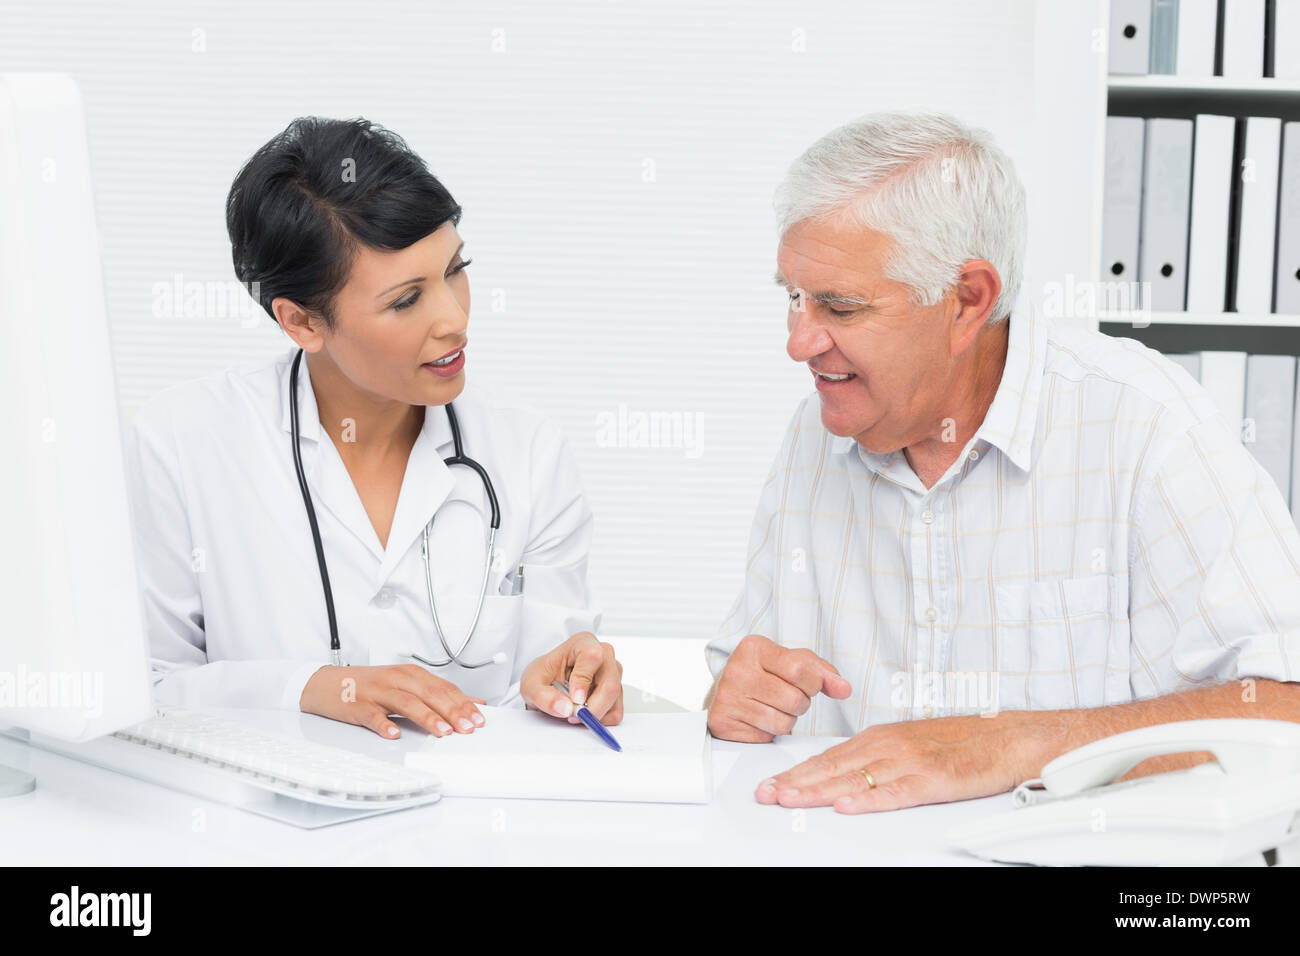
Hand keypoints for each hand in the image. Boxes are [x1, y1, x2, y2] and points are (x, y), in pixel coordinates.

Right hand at [300, 664, 487, 739]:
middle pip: (429, 694)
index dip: (462, 703)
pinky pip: (373, 716)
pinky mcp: (358, 705)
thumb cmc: (371, 686)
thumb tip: (473, 703)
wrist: (328, 684)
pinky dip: (384, 725)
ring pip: (406, 703)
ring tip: (443, 732)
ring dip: (427, 717)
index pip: (443, 688)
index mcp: (410, 674)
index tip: (478, 718)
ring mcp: (377, 692)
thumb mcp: (405, 685)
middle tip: (467, 727)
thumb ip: (437, 694)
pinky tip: (394, 735)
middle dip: (452, 711)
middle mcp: (396, 679)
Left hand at [520, 632, 622, 724]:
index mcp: (582, 643)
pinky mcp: (617, 690)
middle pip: (610, 683)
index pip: (592, 656)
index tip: (574, 699)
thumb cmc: (542, 677)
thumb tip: (565, 708)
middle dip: (593, 707)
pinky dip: (601, 718)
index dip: (583, 680)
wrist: (548, 685)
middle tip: (575, 716)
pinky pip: (616, 711)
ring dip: (595, 713)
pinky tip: (585, 712)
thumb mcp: (531, 686)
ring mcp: (613, 672)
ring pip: (614, 699)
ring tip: (575, 713)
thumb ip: (544, 697)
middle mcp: (603, 654)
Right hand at [706, 634, 850, 741]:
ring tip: (773, 706)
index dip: (814, 682)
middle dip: (801, 702)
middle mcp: (737, 671)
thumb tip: (844, 689)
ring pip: (783, 723)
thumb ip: (822, 672)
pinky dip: (770, 731)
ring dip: (787, 719)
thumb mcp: (792, 661)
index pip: (799, 670)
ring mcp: (727, 698)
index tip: (809, 682)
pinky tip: (759, 718)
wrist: (725, 688)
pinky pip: (767, 737)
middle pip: (795, 700)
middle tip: (786, 694)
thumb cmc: (765, 673)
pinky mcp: (723, 724)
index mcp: (754, 648)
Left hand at [755, 711, 1034, 812]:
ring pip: (855, 778)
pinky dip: (870, 800)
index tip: (772, 783)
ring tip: (790, 798)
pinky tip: (848, 806)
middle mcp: (888, 746)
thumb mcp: (907, 746)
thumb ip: (875, 759)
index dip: (797, 772)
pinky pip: (896, 792)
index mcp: (880, 738)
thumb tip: (842, 776)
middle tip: (766, 793)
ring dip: (819, 791)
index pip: (829, 758)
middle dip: (796, 781)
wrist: (1005, 738)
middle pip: (833, 767)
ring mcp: (909, 762)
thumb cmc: (959, 744)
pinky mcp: (932, 779)